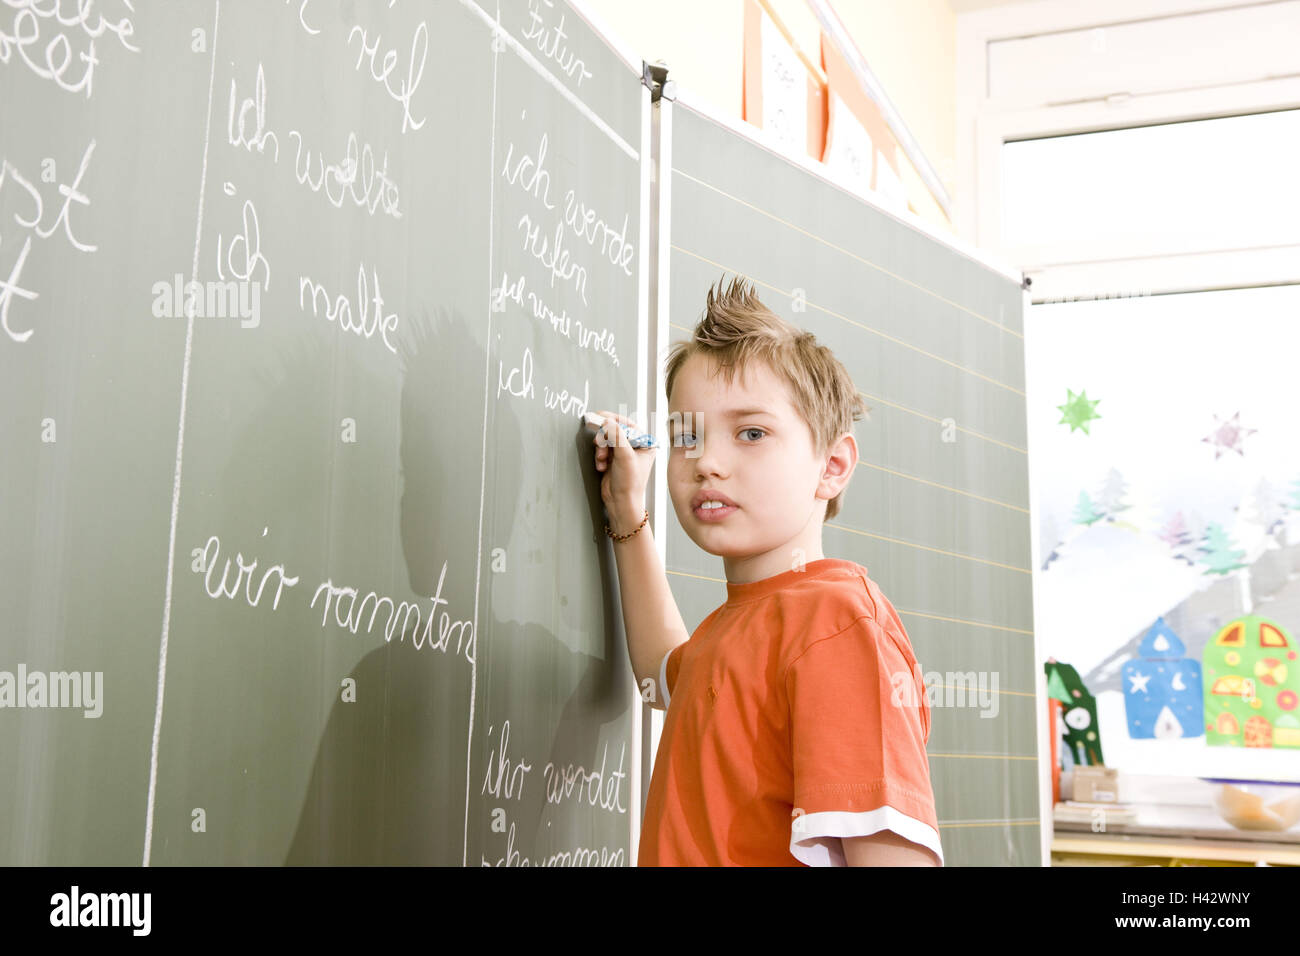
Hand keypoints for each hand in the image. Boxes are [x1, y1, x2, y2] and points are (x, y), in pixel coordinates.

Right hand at [591, 409, 655, 526]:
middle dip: (605, 438)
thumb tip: (607, 422)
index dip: (613, 420)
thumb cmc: (630, 484)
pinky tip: (602, 467)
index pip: (628, 424)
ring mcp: (623, 454)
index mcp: (645, 444)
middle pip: (615, 431)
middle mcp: (635, 447)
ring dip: (601, 449)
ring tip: (602, 460)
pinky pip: (602, 450)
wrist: (621, 503)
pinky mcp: (613, 460)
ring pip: (606, 441)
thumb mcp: (625, 456)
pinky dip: (599, 457)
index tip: (600, 416)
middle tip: (599, 442)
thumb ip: (616, 436)